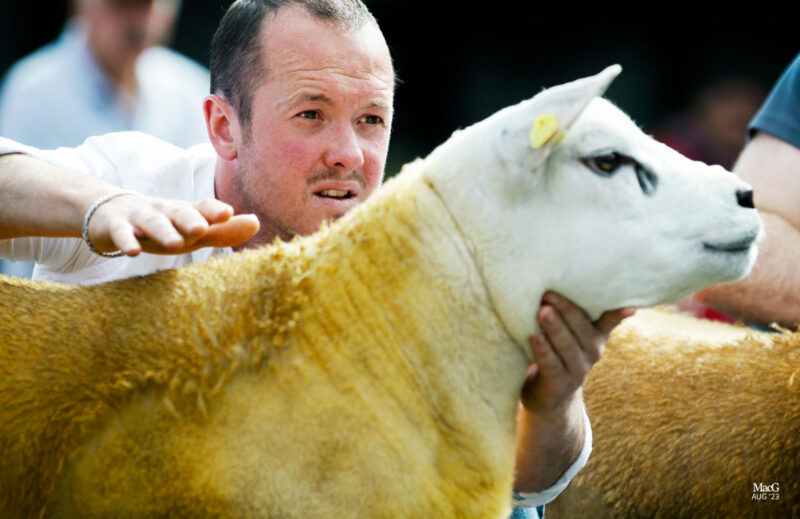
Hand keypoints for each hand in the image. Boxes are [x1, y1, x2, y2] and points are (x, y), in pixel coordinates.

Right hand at [88, 194, 259, 255]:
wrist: (109, 213)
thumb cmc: (162, 226)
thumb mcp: (191, 230)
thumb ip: (223, 231)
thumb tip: (257, 222)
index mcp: (185, 212)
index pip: (202, 208)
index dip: (214, 210)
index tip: (228, 213)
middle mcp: (165, 211)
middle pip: (179, 212)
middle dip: (190, 219)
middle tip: (202, 228)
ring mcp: (139, 217)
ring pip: (152, 222)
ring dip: (163, 231)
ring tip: (175, 243)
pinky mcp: (115, 227)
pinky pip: (122, 233)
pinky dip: (127, 241)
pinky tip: (133, 251)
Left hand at [520, 291, 633, 413]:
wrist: (549, 397)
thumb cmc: (557, 353)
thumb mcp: (573, 333)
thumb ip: (577, 311)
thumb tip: (582, 279)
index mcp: (596, 336)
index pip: (608, 319)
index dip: (615, 311)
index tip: (625, 304)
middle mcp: (592, 352)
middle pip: (580, 328)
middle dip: (565, 309)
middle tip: (548, 293)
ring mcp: (577, 370)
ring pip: (566, 345)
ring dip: (554, 327)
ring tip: (542, 311)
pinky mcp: (558, 384)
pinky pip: (550, 363)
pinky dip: (542, 349)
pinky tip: (533, 335)